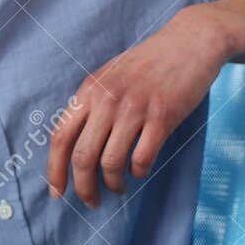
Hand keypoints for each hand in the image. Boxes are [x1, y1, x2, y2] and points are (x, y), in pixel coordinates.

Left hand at [47, 5, 226, 205]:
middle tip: (91, 202)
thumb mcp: (109, 76)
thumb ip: (92, 104)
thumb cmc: (149, 63)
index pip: (61, 137)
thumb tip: (74, 145)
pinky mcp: (162, 116)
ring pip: (111, 163)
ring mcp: (134, 108)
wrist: (190, 42)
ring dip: (113, 184)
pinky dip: (138, 172)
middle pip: (82, 157)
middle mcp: (107, 99)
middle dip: (83, 188)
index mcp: (89, 90)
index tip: (57, 193)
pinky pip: (142, 158)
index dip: (55, 170)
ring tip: (118, 188)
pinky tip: (140, 170)